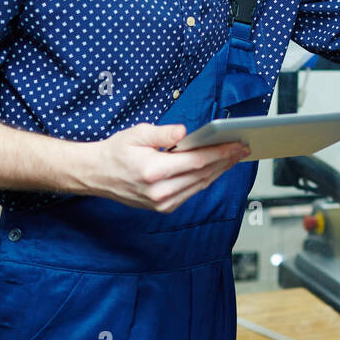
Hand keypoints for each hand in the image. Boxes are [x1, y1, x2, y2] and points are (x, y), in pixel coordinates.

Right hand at [83, 122, 249, 212]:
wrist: (96, 175)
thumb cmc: (116, 152)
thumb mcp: (136, 134)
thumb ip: (162, 133)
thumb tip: (184, 131)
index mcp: (153, 171)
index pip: (196, 161)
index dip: (220, 152)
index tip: (237, 144)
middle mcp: (159, 191)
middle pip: (203, 174)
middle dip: (226, 160)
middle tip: (243, 148)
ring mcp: (162, 203)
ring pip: (200, 185)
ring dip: (220, 171)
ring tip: (234, 156)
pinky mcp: (163, 208)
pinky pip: (191, 192)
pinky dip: (206, 179)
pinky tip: (216, 168)